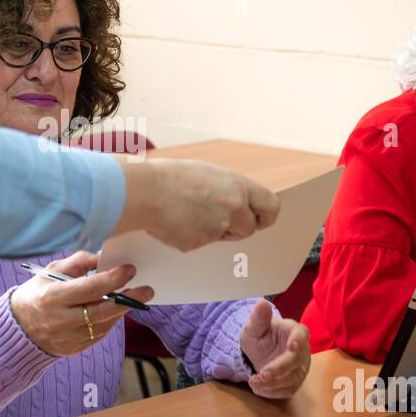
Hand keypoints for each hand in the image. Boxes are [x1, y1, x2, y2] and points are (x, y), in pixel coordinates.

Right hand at [9, 251, 153, 357]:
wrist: (19, 327)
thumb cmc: (38, 292)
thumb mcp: (52, 272)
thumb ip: (78, 262)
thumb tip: (104, 256)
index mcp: (52, 297)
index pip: (89, 288)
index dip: (112, 279)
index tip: (129, 269)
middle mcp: (59, 320)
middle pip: (102, 311)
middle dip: (128, 299)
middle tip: (147, 289)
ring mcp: (67, 338)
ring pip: (104, 325)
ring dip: (122, 310)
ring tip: (135, 297)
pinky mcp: (74, 349)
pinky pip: (100, 335)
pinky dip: (110, 321)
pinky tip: (115, 310)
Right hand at [113, 158, 279, 251]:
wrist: (144, 192)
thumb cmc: (169, 178)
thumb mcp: (207, 173)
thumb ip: (227, 189)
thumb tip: (237, 202)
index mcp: (237, 185)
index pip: (271, 206)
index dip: (265, 216)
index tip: (260, 219)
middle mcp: (233, 206)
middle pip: (249, 228)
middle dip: (238, 227)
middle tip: (221, 221)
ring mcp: (218, 227)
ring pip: (224, 237)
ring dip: (214, 232)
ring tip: (191, 215)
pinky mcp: (200, 243)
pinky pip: (202, 243)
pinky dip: (191, 237)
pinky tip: (177, 223)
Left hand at [239, 299, 310, 398]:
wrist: (260, 352)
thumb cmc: (260, 335)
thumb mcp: (254, 327)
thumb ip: (258, 318)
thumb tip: (262, 303)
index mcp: (294, 331)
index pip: (301, 335)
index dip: (298, 341)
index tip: (291, 347)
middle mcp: (302, 349)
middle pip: (296, 361)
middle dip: (278, 369)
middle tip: (261, 374)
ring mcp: (301, 367)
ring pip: (293, 379)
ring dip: (273, 384)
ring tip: (254, 382)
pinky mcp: (296, 381)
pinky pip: (288, 390)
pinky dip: (273, 392)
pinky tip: (259, 388)